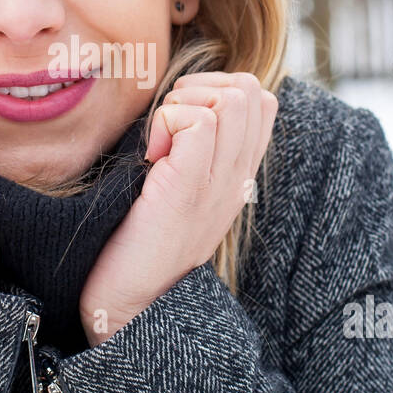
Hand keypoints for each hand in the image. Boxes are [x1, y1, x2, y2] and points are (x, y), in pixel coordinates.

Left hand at [79, 72, 278, 345]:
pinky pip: (199, 122)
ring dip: (183, 103)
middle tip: (167, 128)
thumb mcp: (180, 189)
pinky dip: (167, 122)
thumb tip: (178, 104)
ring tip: (160, 143)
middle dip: (200, 89)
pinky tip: (150, 157)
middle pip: (250, 89)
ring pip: (232, 98)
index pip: (261, 100)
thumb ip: (192, 152)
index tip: (179, 126)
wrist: (131, 303)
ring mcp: (220, 183)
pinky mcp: (190, 189)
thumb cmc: (139, 241)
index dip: (216, 92)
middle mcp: (238, 177)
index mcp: (238, 175)